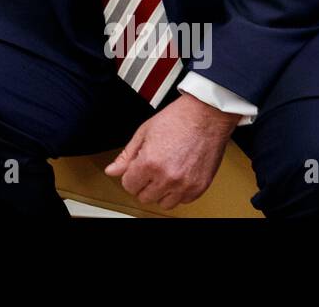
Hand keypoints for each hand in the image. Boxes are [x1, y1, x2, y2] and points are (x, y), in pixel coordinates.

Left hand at [103, 92, 240, 209]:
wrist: (206, 116)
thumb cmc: (178, 119)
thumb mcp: (144, 132)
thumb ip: (126, 155)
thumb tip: (112, 170)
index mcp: (150, 163)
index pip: (129, 186)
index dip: (129, 176)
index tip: (135, 170)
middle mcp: (167, 177)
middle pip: (144, 197)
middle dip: (143, 184)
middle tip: (149, 169)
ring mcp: (185, 185)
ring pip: (163, 203)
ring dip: (160, 191)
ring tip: (164, 173)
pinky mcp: (199, 187)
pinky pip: (183, 201)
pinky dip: (178, 192)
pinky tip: (177, 175)